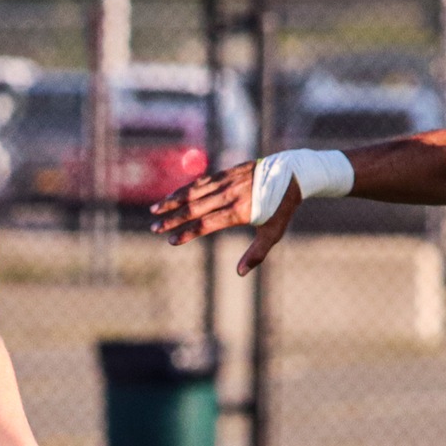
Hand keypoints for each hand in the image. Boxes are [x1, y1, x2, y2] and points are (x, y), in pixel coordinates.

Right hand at [147, 160, 299, 275]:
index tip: (172, 241)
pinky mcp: (226, 172)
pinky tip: (173, 196)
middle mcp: (230, 194)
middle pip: (195, 207)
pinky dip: (185, 189)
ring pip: (194, 191)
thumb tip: (240, 273)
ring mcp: (226, 181)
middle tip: (154, 228)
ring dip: (173, 201)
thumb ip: (256, 253)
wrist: (291, 173)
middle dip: (173, 219)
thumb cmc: (282, 207)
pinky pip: (201, 181)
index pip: (207, 224)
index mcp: (240, 210)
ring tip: (155, 210)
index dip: (188, 233)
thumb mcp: (274, 233)